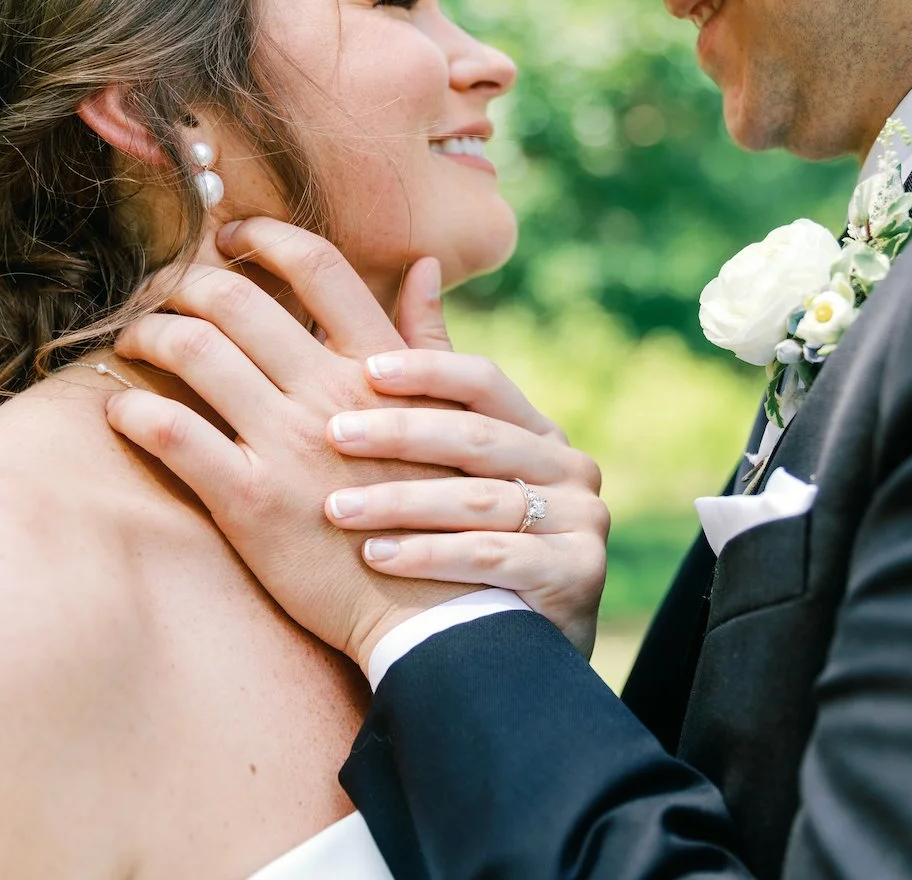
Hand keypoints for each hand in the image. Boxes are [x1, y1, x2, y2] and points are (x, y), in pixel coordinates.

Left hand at [105, 218, 478, 672]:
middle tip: (167, 293)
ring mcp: (288, 446)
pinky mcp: (250, 501)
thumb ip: (428, 339)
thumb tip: (420, 264)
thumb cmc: (438, 506)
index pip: (319, 267)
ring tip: (135, 343)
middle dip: (186, 283)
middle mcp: (332, 393)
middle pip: (237, 299)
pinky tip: (121, 411)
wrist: (430, 605)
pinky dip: (131, 410)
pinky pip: (169, 434)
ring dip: (148, 334)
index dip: (267, 237)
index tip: (235, 237)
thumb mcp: (447, 413)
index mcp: (379, 367)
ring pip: (193, 351)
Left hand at [323, 349, 608, 656]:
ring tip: (336, 510)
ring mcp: (580, 522)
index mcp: (538, 431)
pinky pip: (493, 558)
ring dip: (401, 502)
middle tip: (331, 433)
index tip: (362, 370)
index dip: (425, 370)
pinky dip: (430, 556)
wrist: (508, 647)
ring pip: (481, 499)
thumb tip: (420, 263)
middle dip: (399, 434)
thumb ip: (437, 370)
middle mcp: (569, 467)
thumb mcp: (457, 458)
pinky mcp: (576, 575)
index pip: (484, 380)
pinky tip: (374, 560)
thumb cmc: (468, 541)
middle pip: (478, 437)